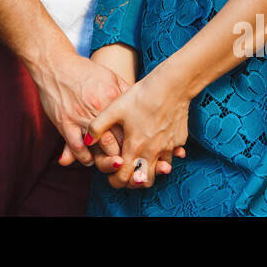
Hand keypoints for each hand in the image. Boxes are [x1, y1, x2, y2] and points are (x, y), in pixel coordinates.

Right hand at [31, 52, 129, 166]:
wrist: (55, 65)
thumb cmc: (84, 72)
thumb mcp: (109, 77)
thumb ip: (125, 91)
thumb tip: (140, 103)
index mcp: (112, 97)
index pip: (129, 125)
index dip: (136, 141)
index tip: (140, 149)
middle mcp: (98, 108)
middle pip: (117, 140)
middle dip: (125, 156)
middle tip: (129, 164)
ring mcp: (80, 117)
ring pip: (98, 147)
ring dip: (106, 160)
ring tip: (113, 164)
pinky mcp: (64, 122)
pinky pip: (76, 146)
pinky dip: (84, 157)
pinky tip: (90, 159)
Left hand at [89, 66, 189, 189]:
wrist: (172, 85)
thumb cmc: (141, 96)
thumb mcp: (115, 108)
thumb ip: (98, 127)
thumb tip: (87, 141)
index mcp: (134, 146)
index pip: (124, 178)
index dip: (116, 180)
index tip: (112, 175)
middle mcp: (153, 152)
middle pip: (144, 181)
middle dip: (133, 181)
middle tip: (127, 171)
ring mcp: (168, 147)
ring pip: (160, 171)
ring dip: (150, 170)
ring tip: (142, 160)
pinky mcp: (179, 140)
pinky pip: (171, 155)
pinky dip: (164, 156)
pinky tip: (157, 144)